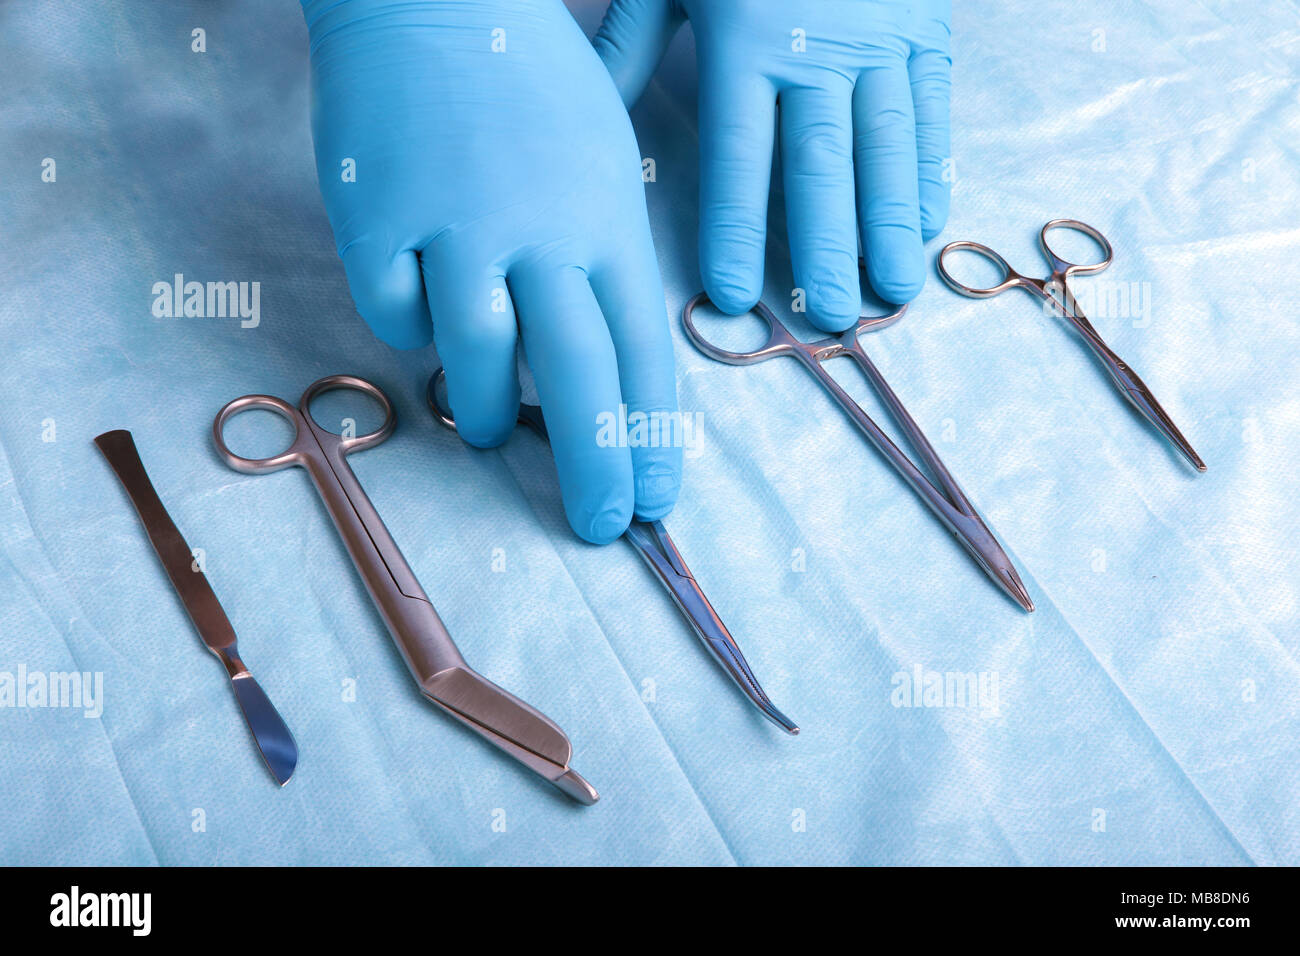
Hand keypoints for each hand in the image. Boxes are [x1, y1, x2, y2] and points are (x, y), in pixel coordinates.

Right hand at [302, 0, 680, 543]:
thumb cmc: (531, 85)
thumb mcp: (601, 160)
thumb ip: (606, 258)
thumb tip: (610, 363)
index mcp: (607, 218)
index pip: (643, 350)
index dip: (649, 437)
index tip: (652, 501)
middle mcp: (540, 229)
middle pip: (579, 375)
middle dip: (595, 467)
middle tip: (596, 528)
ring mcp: (455, 225)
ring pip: (480, 360)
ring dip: (494, 412)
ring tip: (497, 432)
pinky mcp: (377, 221)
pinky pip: (395, 314)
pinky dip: (411, 329)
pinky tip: (424, 310)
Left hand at [595, 0, 951, 330]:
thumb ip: (633, 41)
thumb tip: (592, 108)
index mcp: (745, 38)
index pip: (740, 155)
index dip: (740, 228)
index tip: (737, 293)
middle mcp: (817, 47)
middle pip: (823, 165)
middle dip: (828, 247)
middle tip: (833, 318)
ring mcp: (882, 38)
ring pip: (887, 147)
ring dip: (891, 225)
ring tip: (892, 292)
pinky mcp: (928, 27)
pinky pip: (932, 109)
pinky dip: (932, 168)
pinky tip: (930, 223)